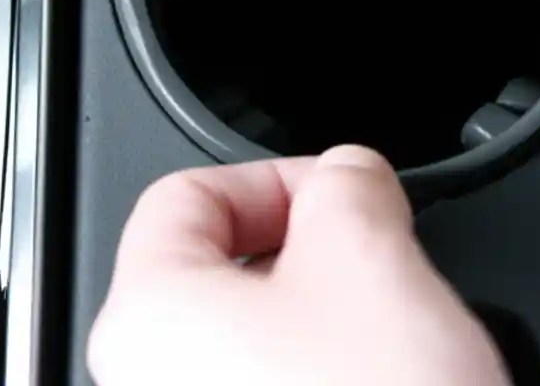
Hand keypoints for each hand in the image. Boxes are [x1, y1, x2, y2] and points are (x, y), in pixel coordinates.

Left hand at [87, 145, 509, 385]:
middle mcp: (147, 382)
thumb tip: (347, 175)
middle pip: (221, 272)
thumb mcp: (370, 259)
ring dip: (329, 318)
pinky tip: (383, 385)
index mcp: (149, 315)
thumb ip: (347, 182)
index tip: (341, 194)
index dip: (275, 177)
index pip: (184, 196)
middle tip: (379, 261)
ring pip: (256, 342)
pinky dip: (328, 377)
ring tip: (392, 337)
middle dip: (313, 253)